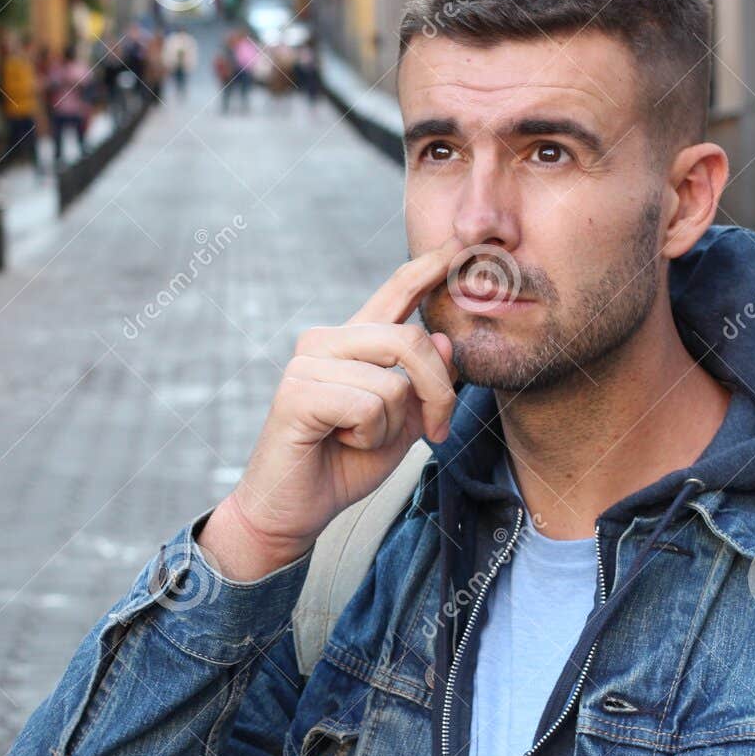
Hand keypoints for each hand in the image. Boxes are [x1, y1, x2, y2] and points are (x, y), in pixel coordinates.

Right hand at [198, 244, 458, 580]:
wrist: (295, 510)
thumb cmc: (345, 464)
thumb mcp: (403, 423)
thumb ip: (425, 383)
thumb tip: (446, 340)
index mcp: (353, 343)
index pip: (394, 293)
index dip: (427, 269)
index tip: (459, 245)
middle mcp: (327, 341)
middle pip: (410, 340)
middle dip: (437, 392)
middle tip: (435, 431)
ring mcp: (308, 362)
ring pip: (393, 382)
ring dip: (392, 427)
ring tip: (359, 439)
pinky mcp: (298, 391)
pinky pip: (368, 406)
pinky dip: (369, 436)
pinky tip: (339, 442)